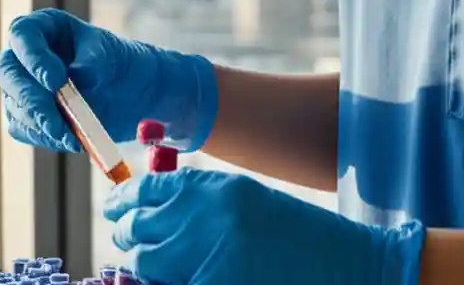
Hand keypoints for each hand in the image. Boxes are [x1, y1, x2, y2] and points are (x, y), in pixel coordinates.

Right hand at [0, 9, 217, 151]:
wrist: (127, 91)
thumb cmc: (114, 61)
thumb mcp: (109, 53)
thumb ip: (92, 61)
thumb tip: (77, 76)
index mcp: (40, 28)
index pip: (22, 36)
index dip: (34, 59)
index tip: (56, 81)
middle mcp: (21, 56)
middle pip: (9, 75)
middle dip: (33, 101)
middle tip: (57, 123)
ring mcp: (18, 87)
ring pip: (16, 107)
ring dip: (43, 125)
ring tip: (75, 138)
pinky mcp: (24, 116)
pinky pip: (24, 129)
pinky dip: (46, 138)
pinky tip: (72, 141)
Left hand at [104, 169, 424, 284]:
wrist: (348, 266)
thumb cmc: (299, 238)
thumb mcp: (246, 203)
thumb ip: (198, 203)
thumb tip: (146, 211)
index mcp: (214, 189)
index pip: (146, 190)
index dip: (123, 201)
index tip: (115, 210)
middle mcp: (206, 217)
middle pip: (138, 228)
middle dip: (132, 237)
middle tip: (133, 242)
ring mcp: (208, 258)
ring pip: (146, 264)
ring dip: (147, 267)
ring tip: (167, 266)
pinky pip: (170, 284)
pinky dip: (169, 282)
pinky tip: (188, 277)